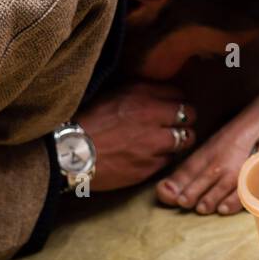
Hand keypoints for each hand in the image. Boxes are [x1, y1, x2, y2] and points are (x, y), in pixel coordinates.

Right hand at [79, 79, 196, 191]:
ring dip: (180, 140)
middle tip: (176, 125)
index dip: (177, 102)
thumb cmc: (84, 122)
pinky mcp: (150, 166)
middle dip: (185, 119)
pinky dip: (165, 158)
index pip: (179, 94)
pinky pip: (170, 160)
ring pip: (187, 139)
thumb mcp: (110, 95)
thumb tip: (157, 93)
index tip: (172, 108)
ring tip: (168, 142)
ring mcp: (154, 143)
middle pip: (190, 114)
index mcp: (141, 95)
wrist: (68, 153)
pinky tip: (152, 156)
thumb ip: (138, 93)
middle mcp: (152, 116)